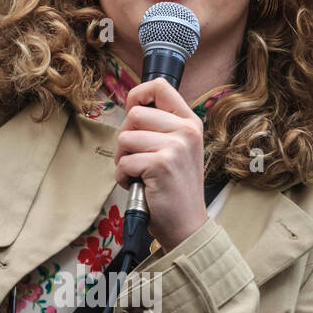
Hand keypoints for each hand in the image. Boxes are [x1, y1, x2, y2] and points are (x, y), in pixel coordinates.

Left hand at [114, 77, 209, 252]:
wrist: (186, 225)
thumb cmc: (175, 189)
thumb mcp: (178, 149)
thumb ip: (161, 127)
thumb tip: (131, 107)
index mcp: (190, 122)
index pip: (160, 86)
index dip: (137, 95)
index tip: (132, 112)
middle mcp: (186, 130)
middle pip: (134, 114)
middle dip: (125, 139)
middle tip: (136, 159)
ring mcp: (175, 147)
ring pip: (125, 138)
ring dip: (122, 160)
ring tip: (139, 174)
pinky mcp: (161, 164)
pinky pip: (124, 162)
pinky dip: (123, 177)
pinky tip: (138, 185)